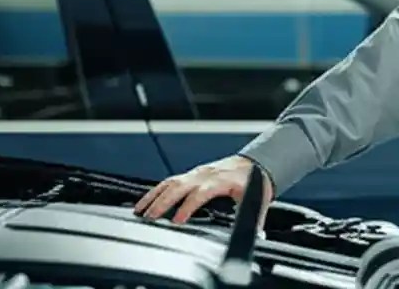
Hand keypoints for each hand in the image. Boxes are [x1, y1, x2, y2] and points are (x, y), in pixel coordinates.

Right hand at [133, 155, 275, 224]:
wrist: (254, 162)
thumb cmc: (255, 180)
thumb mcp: (259, 198)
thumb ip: (256, 218)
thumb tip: (257, 236)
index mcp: (220, 180)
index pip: (200, 193)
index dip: (188, 207)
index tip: (177, 221)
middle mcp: (205, 175)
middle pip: (179, 186)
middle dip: (162, 202)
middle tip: (149, 217)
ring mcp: (197, 173)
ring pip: (170, 182)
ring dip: (154, 196)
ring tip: (139, 211)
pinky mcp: (192, 174)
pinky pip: (170, 181)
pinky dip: (156, 191)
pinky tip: (146, 202)